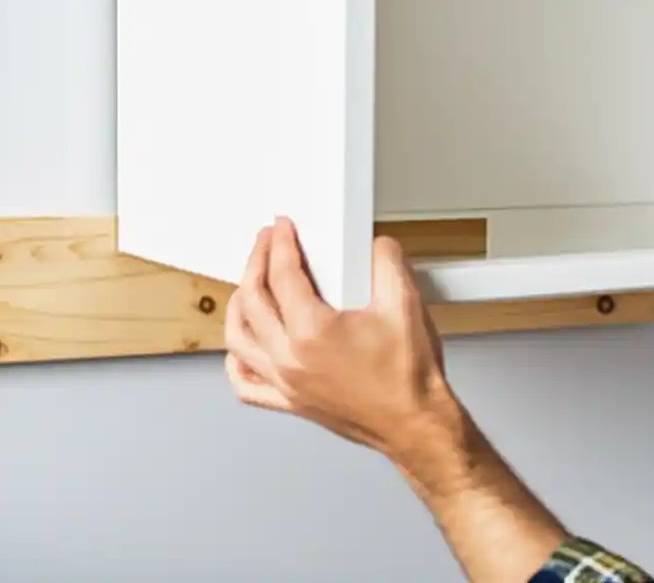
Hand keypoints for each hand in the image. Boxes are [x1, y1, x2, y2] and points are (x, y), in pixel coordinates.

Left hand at [222, 217, 458, 464]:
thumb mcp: (405, 305)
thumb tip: (375, 246)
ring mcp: (287, 384)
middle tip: (266, 244)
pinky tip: (243, 347)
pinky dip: (237, 361)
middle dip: (256, 262)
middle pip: (252, 299)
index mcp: (313, 332)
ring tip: (249, 285)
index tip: (282, 229)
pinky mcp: (292, 403)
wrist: (416, 424)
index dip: (279, 243)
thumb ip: (386, 263)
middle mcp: (291, 359)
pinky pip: (247, 384)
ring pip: (238, 338)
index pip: (282, 274)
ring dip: (239, 304)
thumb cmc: (409, 380)